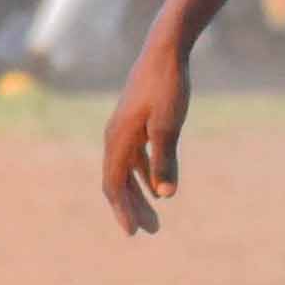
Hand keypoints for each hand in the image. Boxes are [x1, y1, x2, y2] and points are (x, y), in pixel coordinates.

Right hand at [100, 41, 195, 232]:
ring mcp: (124, 130)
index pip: (115, 184)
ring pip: (126, 171)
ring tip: (155, 217)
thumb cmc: (167, 87)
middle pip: (118, 182)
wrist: (165, 51)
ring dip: (139, 194)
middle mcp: (115, 137)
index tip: (133, 233)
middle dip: (132, 208)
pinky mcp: (135, 123)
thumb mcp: (169, 126)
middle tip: (150, 231)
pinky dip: (144, 175)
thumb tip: (164, 195)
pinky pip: (134, 158)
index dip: (123, 210)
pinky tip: (158, 187)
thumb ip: (165, 161)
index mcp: (118, 140)